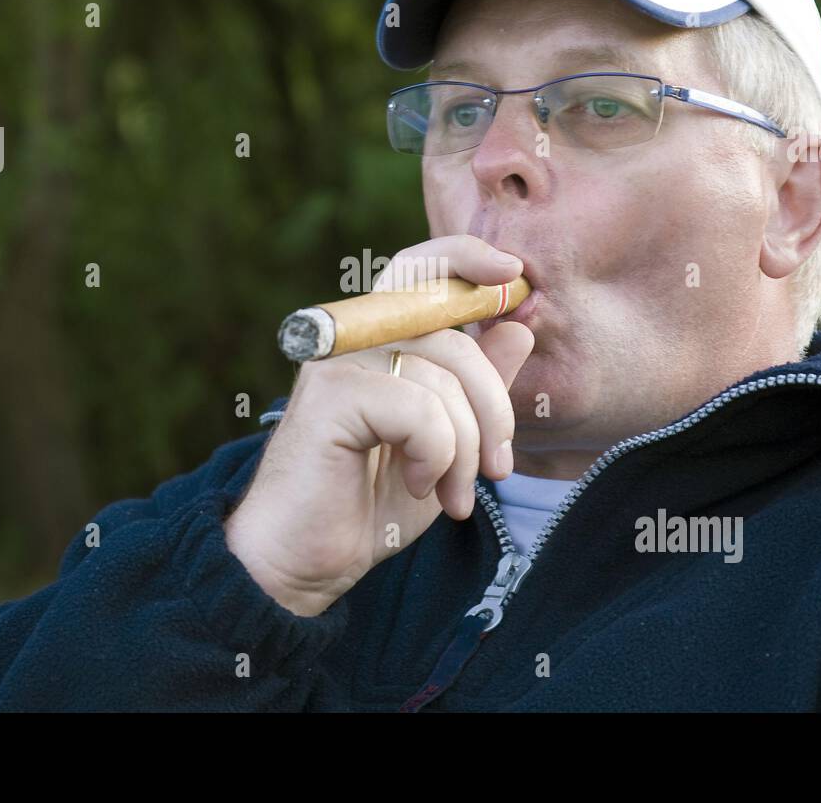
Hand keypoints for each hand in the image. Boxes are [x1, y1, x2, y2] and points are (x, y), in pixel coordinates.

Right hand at [224, 235, 533, 615]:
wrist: (302, 562)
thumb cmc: (368, 502)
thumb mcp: (445, 442)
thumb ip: (477, 384)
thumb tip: (518, 325)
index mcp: (377, 339)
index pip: (421, 267)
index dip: (468, 258)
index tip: (514, 277)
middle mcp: (354, 339)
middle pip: (453, 334)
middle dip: (494, 407)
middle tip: (498, 468)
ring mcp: (338, 363)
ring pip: (444, 379)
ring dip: (466, 450)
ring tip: (453, 495)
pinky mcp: (331, 396)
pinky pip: (421, 411)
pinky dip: (437, 457)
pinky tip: (417, 485)